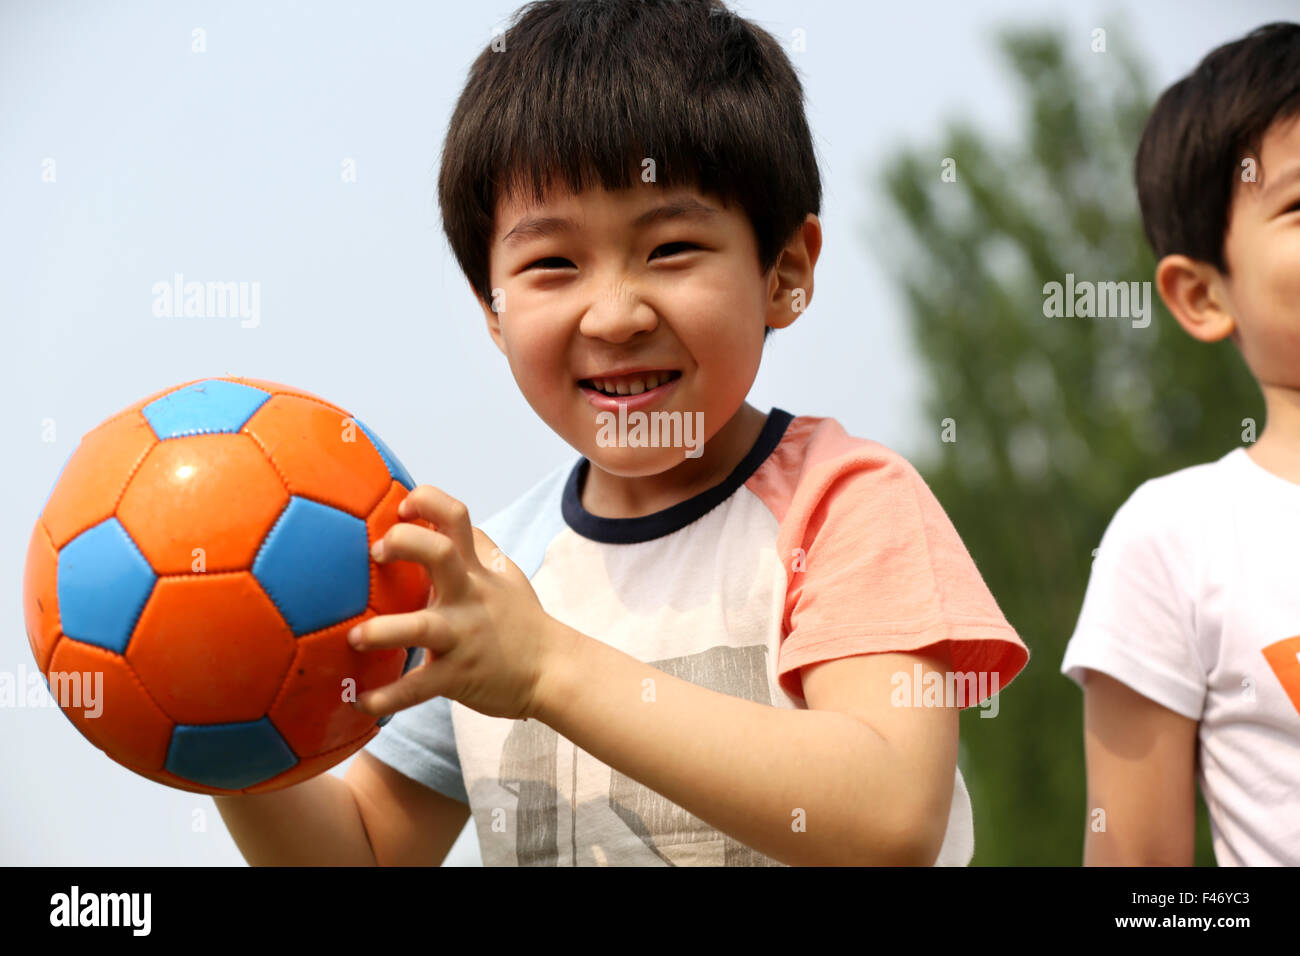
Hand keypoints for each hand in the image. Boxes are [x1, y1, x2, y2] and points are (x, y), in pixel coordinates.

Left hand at [347, 484, 568, 721]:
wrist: (553, 671)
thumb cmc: (523, 621)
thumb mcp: (507, 576)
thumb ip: (478, 548)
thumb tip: (448, 522)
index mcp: (476, 571)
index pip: (455, 517)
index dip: (426, 501)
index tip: (402, 507)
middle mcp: (468, 596)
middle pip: (439, 554)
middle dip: (403, 543)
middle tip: (376, 553)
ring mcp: (462, 636)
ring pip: (421, 627)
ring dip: (382, 631)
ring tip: (355, 637)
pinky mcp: (457, 675)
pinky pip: (417, 688)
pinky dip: (387, 697)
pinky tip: (359, 702)